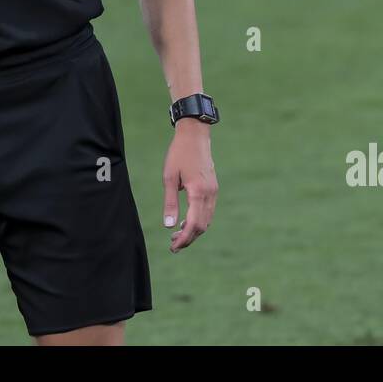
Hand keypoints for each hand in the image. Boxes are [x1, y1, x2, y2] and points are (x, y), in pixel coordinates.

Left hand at [162, 119, 217, 251]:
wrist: (195, 135)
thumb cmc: (179, 154)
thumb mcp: (169, 177)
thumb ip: (170, 203)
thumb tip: (169, 226)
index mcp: (198, 192)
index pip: (194, 224)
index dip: (185, 239)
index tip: (173, 247)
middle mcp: (209, 194)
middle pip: (202, 226)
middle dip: (188, 238)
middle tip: (173, 245)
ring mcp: (214, 191)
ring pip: (207, 220)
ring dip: (193, 230)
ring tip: (177, 235)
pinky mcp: (213, 187)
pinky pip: (208, 211)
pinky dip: (199, 220)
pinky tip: (186, 221)